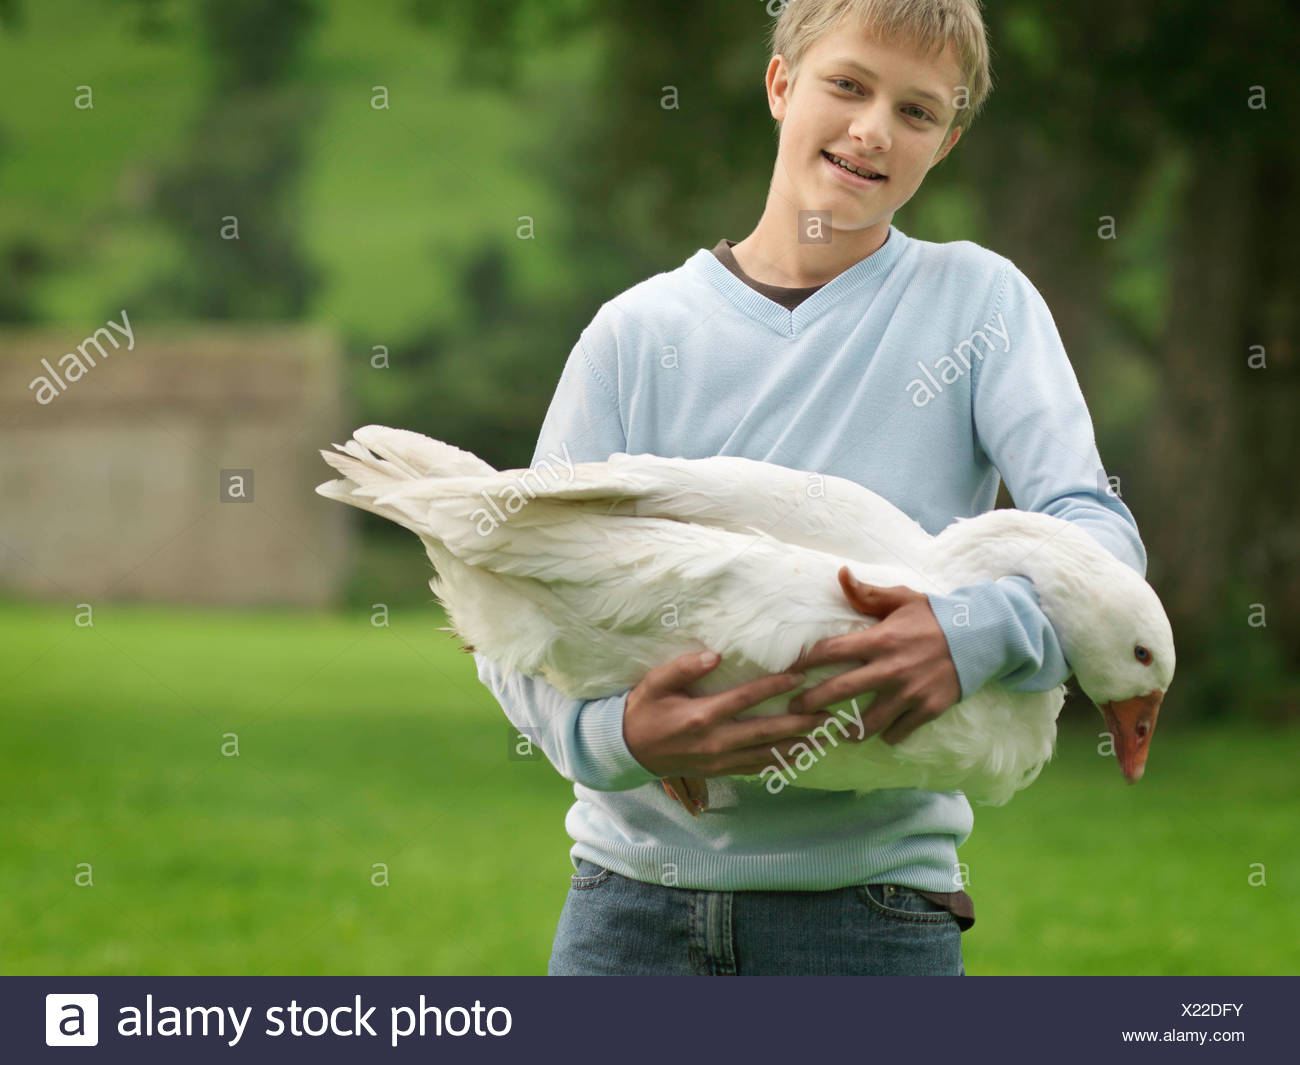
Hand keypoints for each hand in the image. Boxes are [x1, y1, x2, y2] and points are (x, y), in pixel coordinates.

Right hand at [623, 649, 836, 816]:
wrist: (627, 749)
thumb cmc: (643, 710)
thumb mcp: (655, 682)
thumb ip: (684, 666)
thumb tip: (716, 655)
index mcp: (701, 716)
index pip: (746, 699)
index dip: (775, 688)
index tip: (801, 677)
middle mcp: (715, 742)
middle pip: (767, 732)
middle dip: (801, 724)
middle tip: (830, 716)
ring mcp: (719, 761)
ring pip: (767, 756)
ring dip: (799, 747)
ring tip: (826, 738)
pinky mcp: (720, 772)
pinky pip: (756, 769)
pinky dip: (781, 763)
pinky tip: (801, 756)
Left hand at [786, 567, 960, 744]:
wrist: (982, 636)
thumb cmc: (935, 617)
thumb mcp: (902, 598)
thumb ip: (868, 593)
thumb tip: (840, 574)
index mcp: (880, 639)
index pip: (831, 652)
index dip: (805, 661)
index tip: (788, 669)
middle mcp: (891, 668)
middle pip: (839, 692)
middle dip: (811, 703)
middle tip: (794, 710)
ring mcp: (910, 692)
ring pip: (868, 722)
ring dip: (846, 729)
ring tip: (834, 731)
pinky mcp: (928, 709)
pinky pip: (898, 732)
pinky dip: (886, 734)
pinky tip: (878, 731)